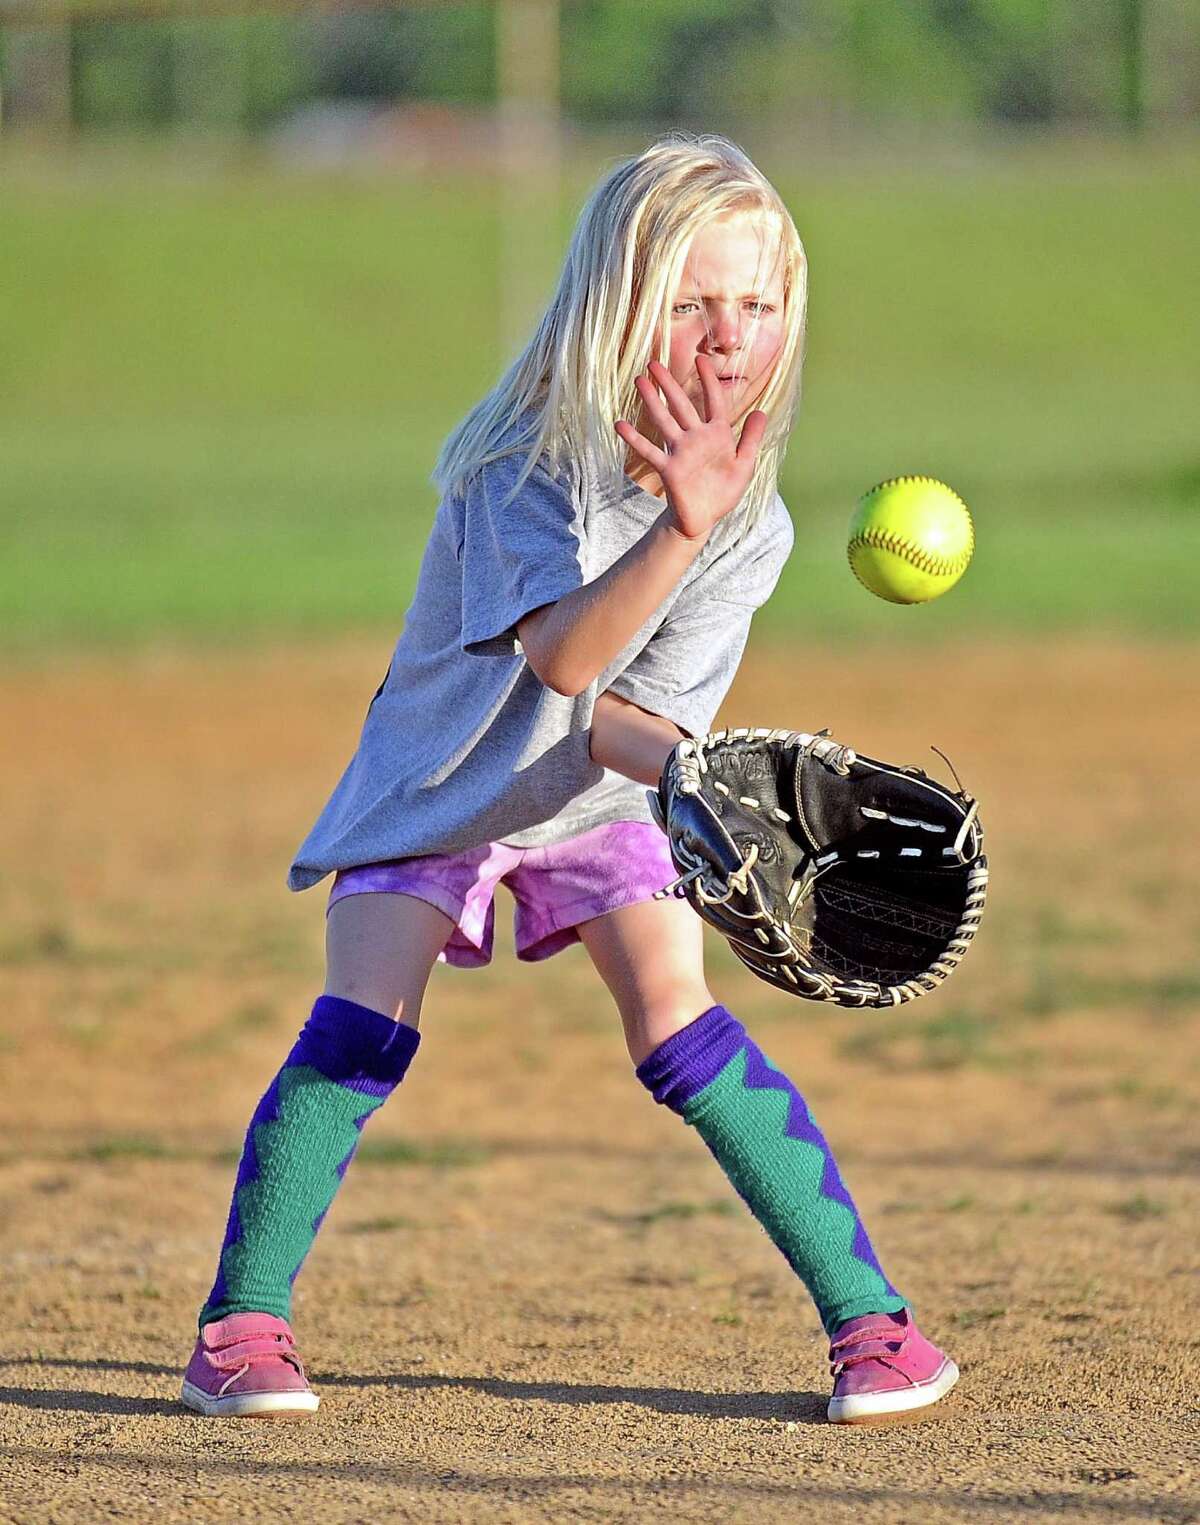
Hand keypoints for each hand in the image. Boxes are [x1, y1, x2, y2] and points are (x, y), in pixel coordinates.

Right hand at [614, 355, 767, 541]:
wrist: (705, 518)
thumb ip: (752, 438)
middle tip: (654, 363)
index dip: (708, 380)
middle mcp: (696, 437)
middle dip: (668, 384)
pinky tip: (620, 425)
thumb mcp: (745, 464)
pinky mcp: (668, 468)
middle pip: (681, 405)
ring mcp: (680, 451)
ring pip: (664, 420)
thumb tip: (761, 412)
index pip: (714, 400)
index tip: (700, 358)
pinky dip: (635, 439)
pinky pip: (649, 451)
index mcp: (718, 434)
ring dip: (652, 401)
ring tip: (640, 381)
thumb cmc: (724, 490)